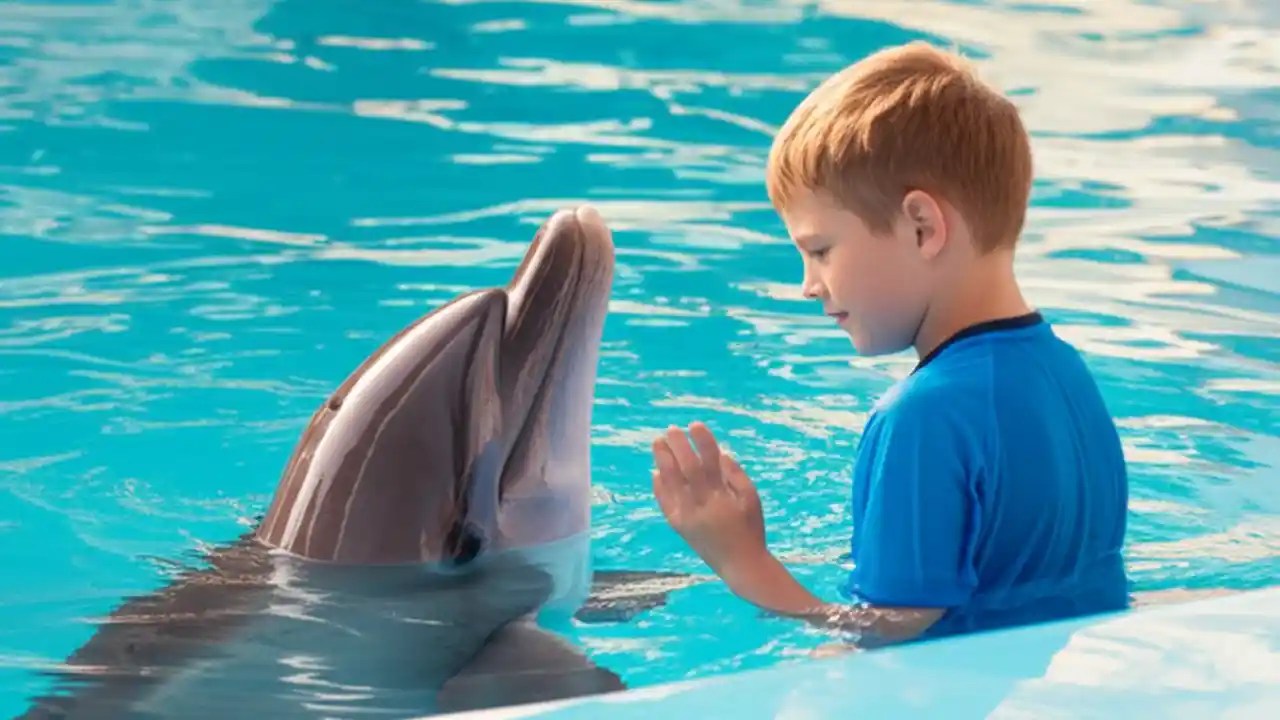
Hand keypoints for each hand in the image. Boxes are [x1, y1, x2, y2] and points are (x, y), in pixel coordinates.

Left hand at [651, 422, 768, 579]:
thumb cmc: (750, 530)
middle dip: (678, 447)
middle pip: (686, 470)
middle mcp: (702, 506)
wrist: (739, 565)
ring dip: (663, 461)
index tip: (696, 425)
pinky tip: (656, 472)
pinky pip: (665, 502)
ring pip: (670, 483)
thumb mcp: (751, 500)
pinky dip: (659, 486)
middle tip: (672, 430)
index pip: (709, 463)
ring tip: (658, 443)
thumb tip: (719, 452)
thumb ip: (735, 476)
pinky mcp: (679, 527)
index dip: (702, 442)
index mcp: (723, 498)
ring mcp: (687, 517)